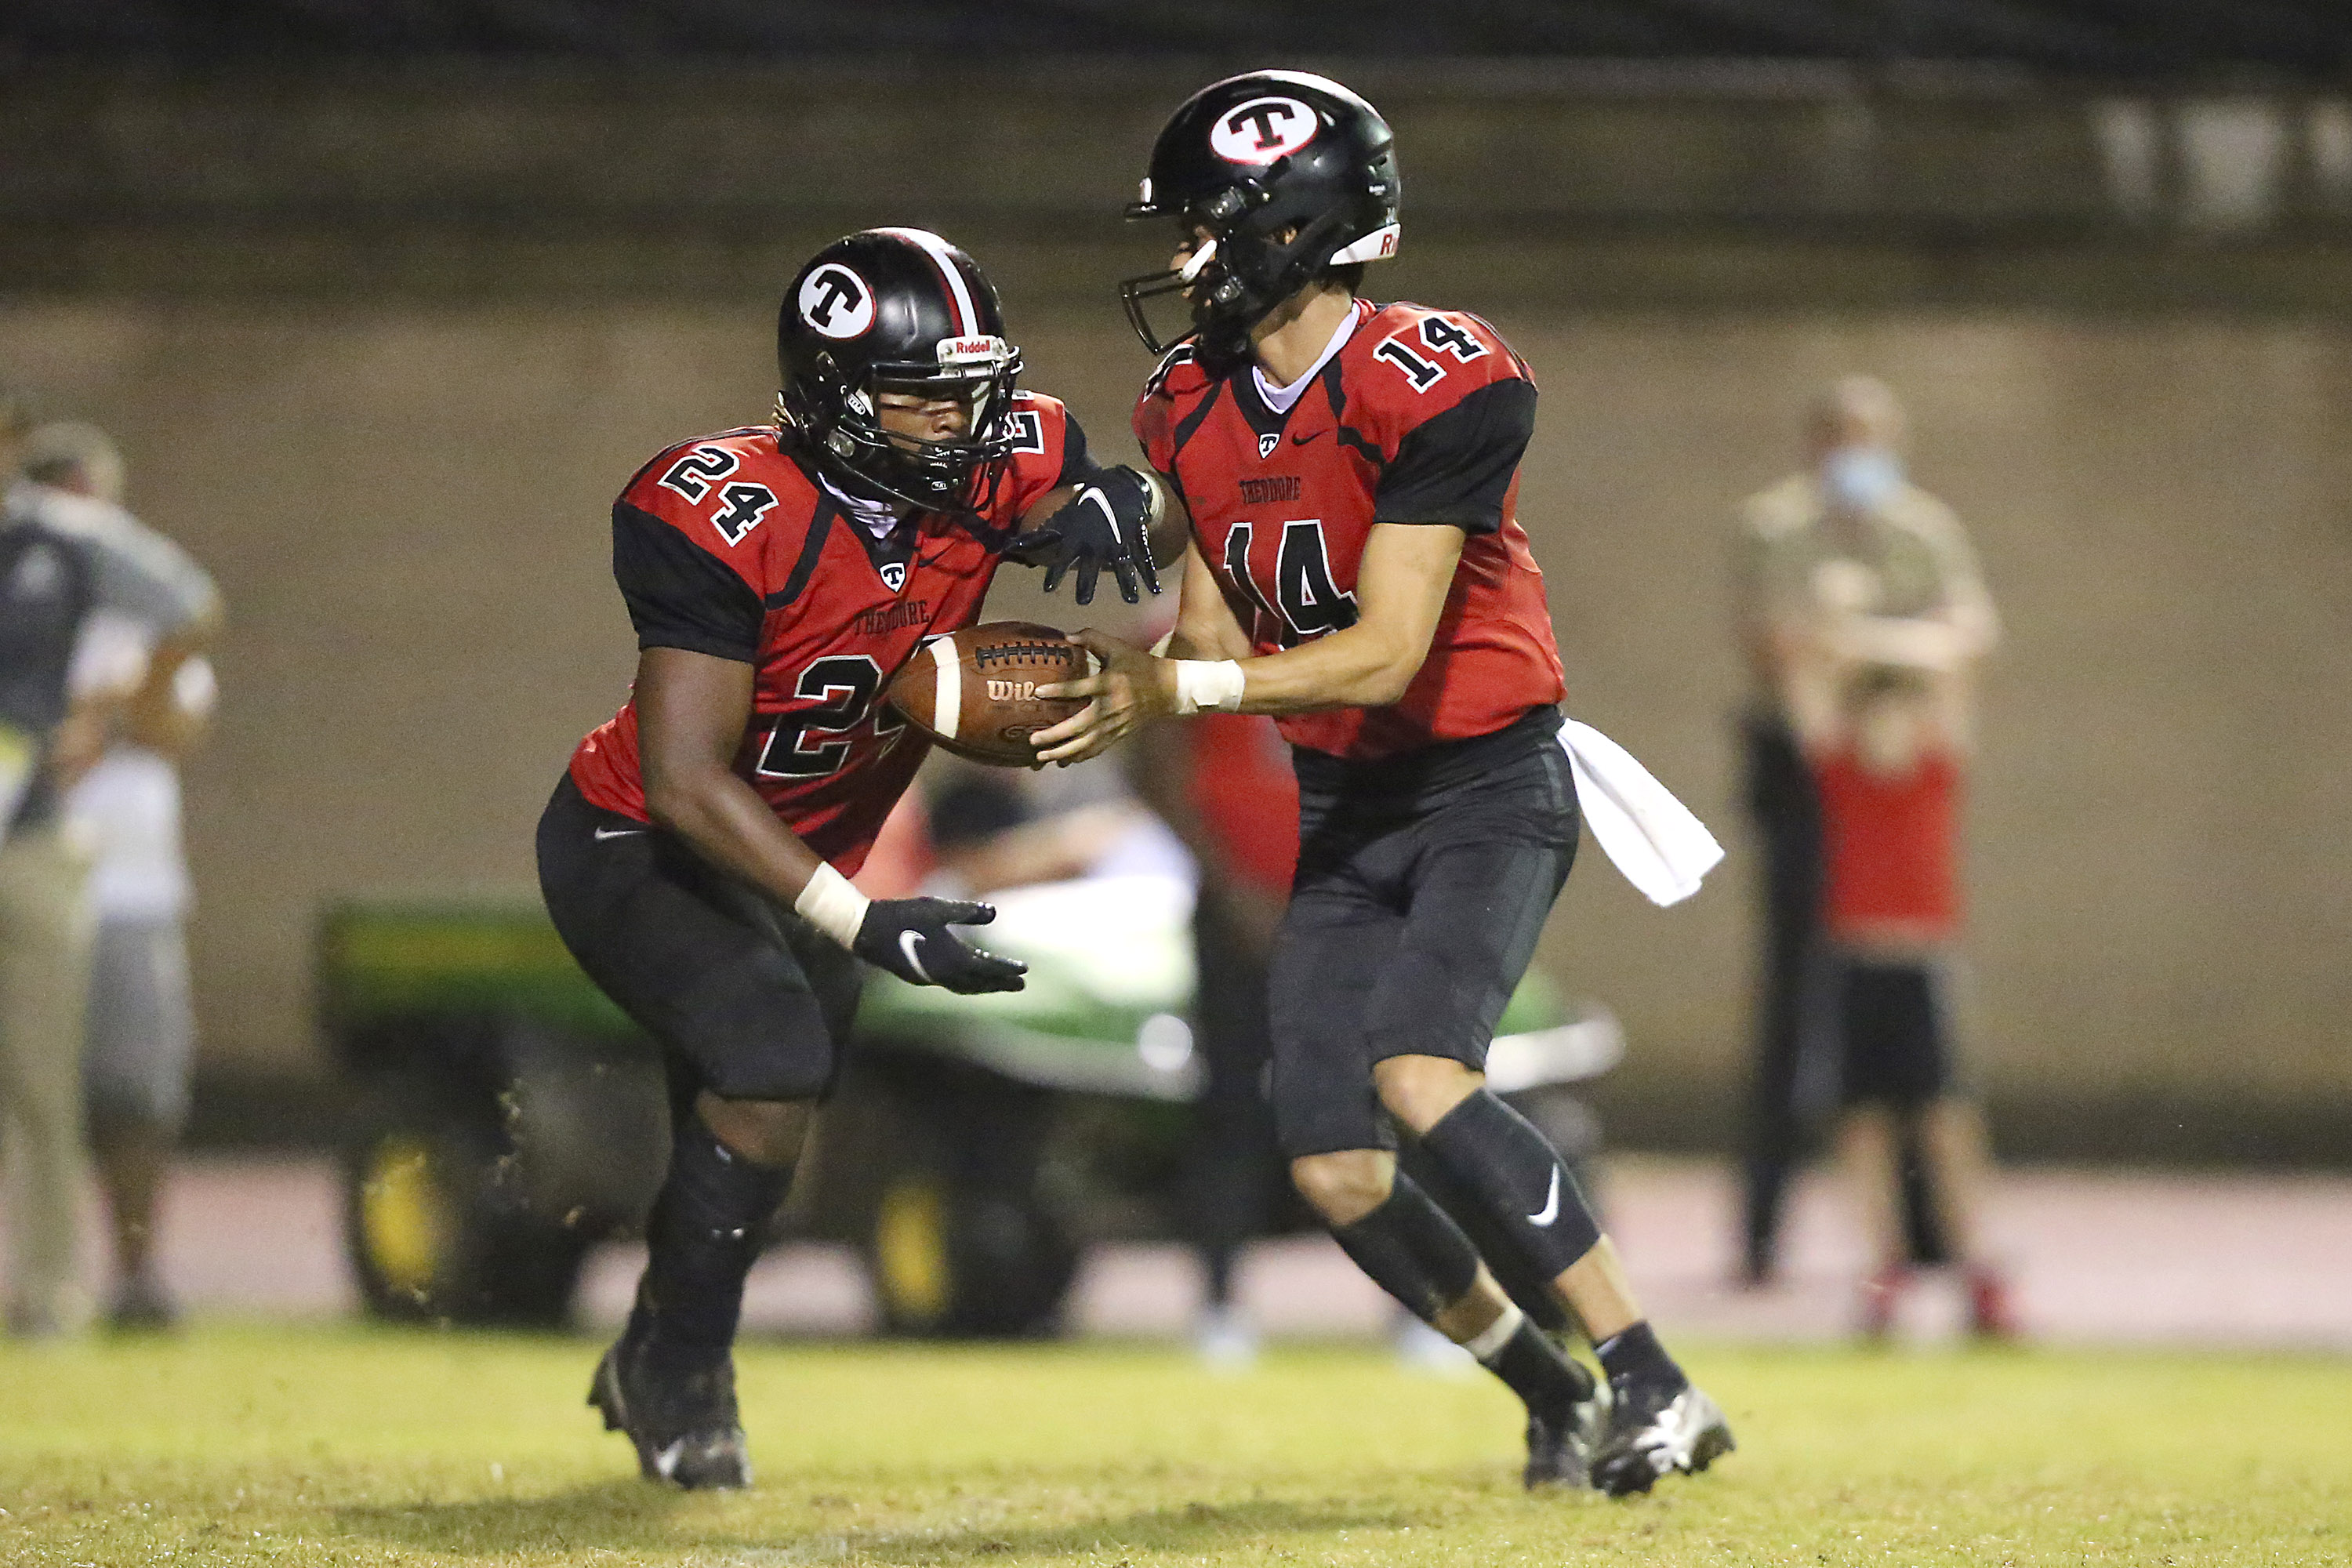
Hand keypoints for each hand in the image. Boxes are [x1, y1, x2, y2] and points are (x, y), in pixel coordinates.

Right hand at [852, 898, 1026, 993]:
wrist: (867, 932)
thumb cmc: (903, 915)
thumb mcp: (938, 908)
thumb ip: (967, 912)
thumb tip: (994, 913)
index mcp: (952, 958)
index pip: (988, 968)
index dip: (1007, 969)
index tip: (1024, 970)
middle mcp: (944, 974)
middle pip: (979, 983)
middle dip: (1000, 984)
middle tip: (1021, 985)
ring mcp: (930, 979)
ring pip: (964, 987)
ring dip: (983, 987)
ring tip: (999, 986)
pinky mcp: (919, 977)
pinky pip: (950, 985)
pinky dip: (965, 985)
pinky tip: (968, 980)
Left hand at [1007, 466, 1163, 605]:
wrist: (1117, 487)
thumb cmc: (1086, 507)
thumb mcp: (1063, 519)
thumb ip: (1042, 536)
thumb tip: (1013, 546)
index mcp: (1078, 537)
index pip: (1063, 558)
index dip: (1054, 573)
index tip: (1048, 590)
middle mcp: (1097, 542)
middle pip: (1090, 567)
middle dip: (1086, 583)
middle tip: (1082, 601)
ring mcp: (1119, 541)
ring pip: (1121, 566)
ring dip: (1126, 584)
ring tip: (1130, 600)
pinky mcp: (1136, 540)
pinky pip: (1143, 559)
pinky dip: (1149, 574)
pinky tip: (1153, 591)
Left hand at [1029, 630, 1177, 764]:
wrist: (1167, 690)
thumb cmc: (1139, 665)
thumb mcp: (1118, 647)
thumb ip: (1092, 638)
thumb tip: (1066, 636)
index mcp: (1108, 684)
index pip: (1080, 689)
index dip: (1059, 691)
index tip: (1038, 693)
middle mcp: (1109, 708)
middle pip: (1079, 726)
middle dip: (1055, 735)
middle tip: (1033, 740)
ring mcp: (1114, 725)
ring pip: (1086, 744)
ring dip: (1063, 753)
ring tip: (1041, 757)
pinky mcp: (1118, 735)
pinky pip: (1096, 749)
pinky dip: (1079, 757)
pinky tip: (1062, 762)